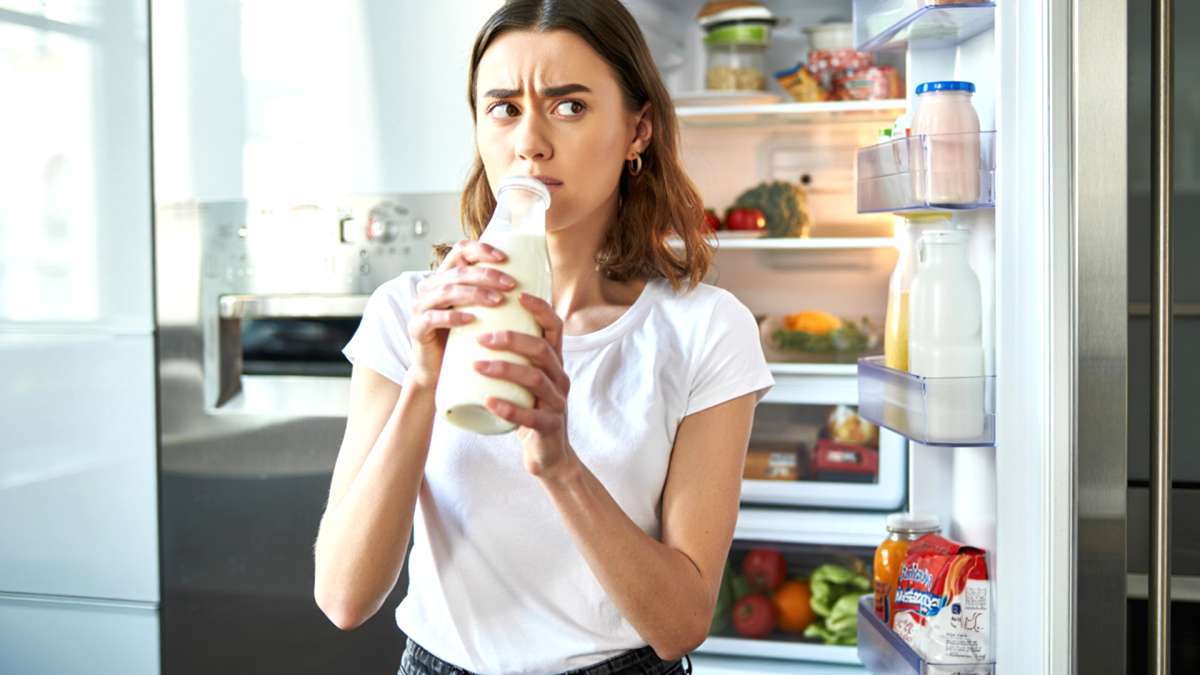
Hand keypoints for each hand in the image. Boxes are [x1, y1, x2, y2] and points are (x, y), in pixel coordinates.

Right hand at [406, 239, 517, 388]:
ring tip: (498, 302)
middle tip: (511, 285)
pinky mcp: (416, 328)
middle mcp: (430, 286)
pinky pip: (432, 317)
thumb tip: (536, 281)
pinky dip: (452, 316)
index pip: (461, 250)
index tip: (505, 259)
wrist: (441, 370)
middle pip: (458, 271)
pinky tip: (471, 320)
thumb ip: (496, 294)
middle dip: (487, 275)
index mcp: (447, 276)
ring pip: (446, 290)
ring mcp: (421, 306)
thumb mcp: (483, 312)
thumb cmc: (467, 338)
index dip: (481, 250)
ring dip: (474, 293)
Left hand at [473, 293, 577, 479]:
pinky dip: (509, 408)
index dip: (540, 309)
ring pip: (536, 379)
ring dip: (505, 369)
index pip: (555, 327)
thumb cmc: (529, 409)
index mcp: (554, 362)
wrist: (549, 455)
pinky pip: (531, 416)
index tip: (517, 296)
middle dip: (512, 339)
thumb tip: (474, 324)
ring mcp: (557, 403)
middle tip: (482, 338)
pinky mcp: (550, 426)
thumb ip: (511, 355)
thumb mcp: (525, 378)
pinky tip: (489, 402)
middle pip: (542, 349)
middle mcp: (560, 378)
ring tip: (477, 365)